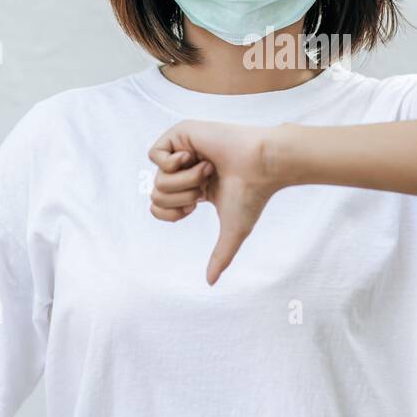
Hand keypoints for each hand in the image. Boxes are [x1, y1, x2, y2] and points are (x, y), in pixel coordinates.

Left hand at [147, 120, 286, 285]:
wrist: (261, 165)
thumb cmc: (252, 196)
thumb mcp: (233, 231)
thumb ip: (221, 256)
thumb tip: (210, 283)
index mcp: (193, 188)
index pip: (158, 206)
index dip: (172, 212)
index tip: (196, 206)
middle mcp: (185, 169)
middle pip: (156, 194)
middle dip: (182, 196)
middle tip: (206, 184)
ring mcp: (182, 150)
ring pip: (156, 178)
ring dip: (185, 179)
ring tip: (208, 169)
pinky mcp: (181, 133)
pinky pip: (155, 154)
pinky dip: (174, 162)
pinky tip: (195, 156)